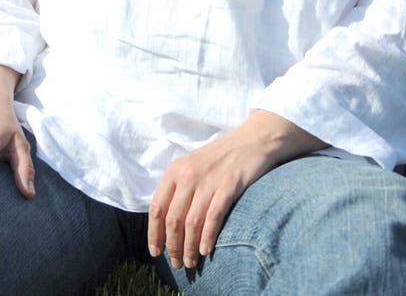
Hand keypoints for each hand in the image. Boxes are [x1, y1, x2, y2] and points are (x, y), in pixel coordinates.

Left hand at [148, 110, 325, 269]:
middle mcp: (188, 175)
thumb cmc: (220, 157)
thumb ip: (178, 187)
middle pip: (173, 219)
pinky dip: (207, 237)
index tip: (156, 252)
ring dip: (188, 248)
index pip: (157, 207)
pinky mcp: (228, 186)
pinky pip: (213, 218)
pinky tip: (206, 250)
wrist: (251, 141)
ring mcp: (208, 181)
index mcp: (175, 170)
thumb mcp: (192, 165)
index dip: (154, 233)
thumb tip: (165, 222)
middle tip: (177, 263)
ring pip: (191, 223)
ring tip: (190, 263)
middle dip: (172, 246)